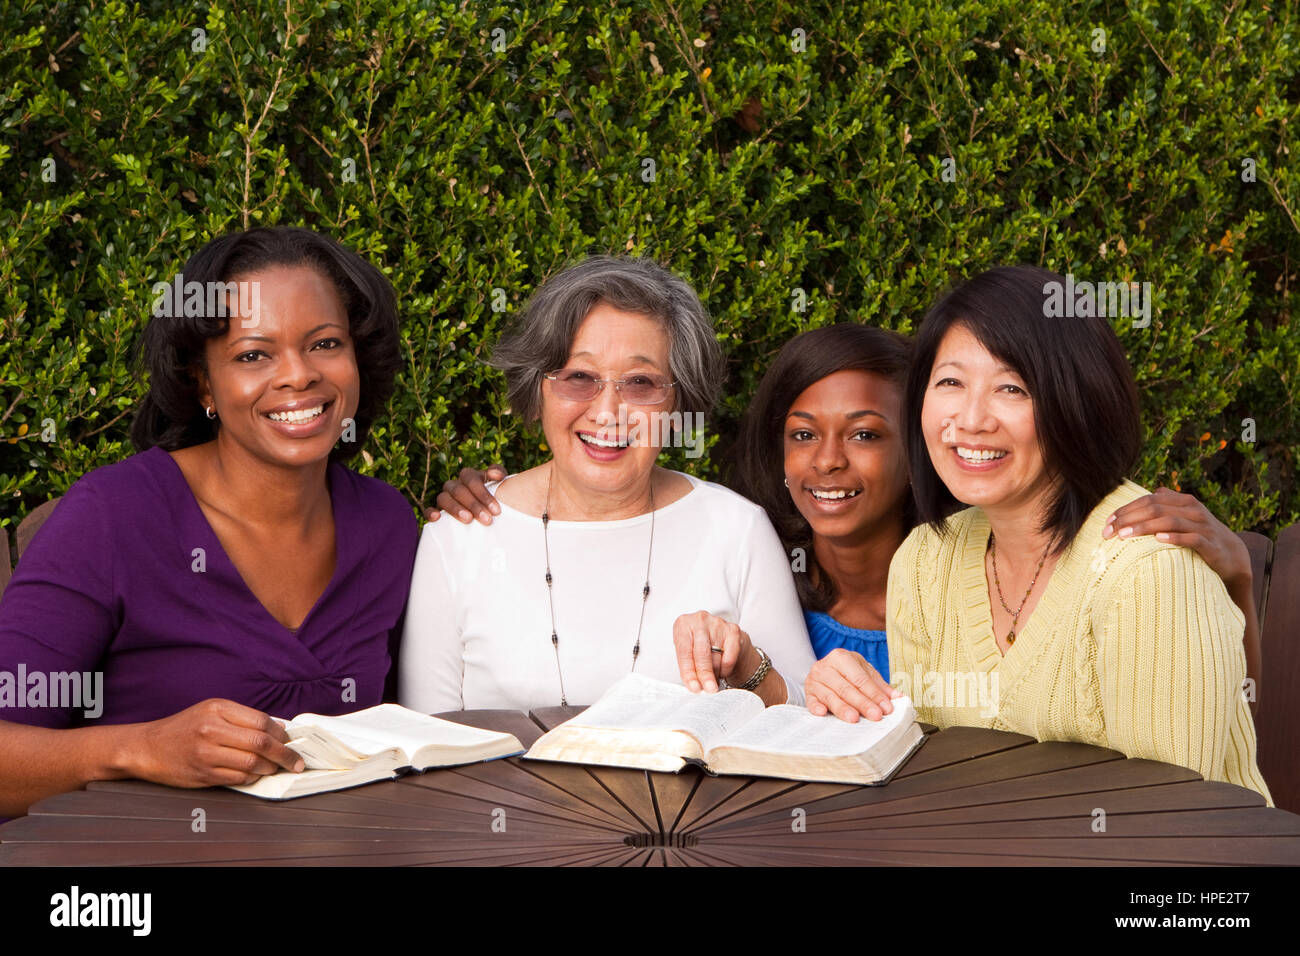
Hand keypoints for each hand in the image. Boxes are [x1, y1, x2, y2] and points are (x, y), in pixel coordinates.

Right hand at [124, 699, 304, 787]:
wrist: (147, 748)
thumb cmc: (184, 728)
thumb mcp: (212, 711)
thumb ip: (243, 718)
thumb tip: (279, 729)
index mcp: (217, 709)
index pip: (261, 721)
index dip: (281, 734)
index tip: (290, 740)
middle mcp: (211, 730)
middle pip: (260, 743)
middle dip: (284, 754)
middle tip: (296, 762)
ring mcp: (206, 754)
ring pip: (252, 764)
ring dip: (270, 768)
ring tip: (275, 767)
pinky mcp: (203, 774)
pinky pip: (238, 779)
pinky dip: (252, 778)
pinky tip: (255, 774)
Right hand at [424, 465, 506, 524]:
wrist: (487, 513)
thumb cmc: (494, 497)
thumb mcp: (499, 484)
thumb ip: (499, 473)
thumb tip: (494, 474)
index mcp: (468, 477)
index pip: (471, 479)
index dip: (483, 494)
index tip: (496, 511)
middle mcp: (454, 485)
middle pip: (459, 490)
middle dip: (474, 504)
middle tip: (487, 520)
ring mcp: (444, 498)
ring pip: (443, 498)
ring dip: (455, 509)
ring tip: (468, 520)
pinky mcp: (436, 511)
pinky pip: (427, 509)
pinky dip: (430, 512)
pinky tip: (437, 518)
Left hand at [672, 611, 756, 693]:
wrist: (723, 640)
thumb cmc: (701, 648)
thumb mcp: (689, 654)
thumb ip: (689, 667)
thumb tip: (695, 686)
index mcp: (683, 624)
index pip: (684, 651)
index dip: (688, 672)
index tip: (693, 687)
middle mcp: (699, 620)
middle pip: (701, 653)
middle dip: (705, 675)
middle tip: (708, 689)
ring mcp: (717, 623)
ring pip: (716, 657)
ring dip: (715, 674)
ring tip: (712, 679)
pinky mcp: (733, 630)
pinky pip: (729, 656)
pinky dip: (725, 669)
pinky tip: (722, 670)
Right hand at [805, 649, 898, 722]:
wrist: (823, 671)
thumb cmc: (846, 673)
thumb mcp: (864, 673)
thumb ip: (879, 686)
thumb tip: (898, 697)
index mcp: (841, 657)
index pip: (860, 678)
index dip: (874, 694)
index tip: (886, 707)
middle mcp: (825, 666)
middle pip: (846, 688)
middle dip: (862, 703)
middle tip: (875, 715)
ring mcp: (814, 680)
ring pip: (830, 696)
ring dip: (843, 708)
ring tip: (854, 718)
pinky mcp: (808, 693)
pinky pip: (811, 701)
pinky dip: (816, 707)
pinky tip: (823, 713)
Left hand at [1103, 487, 1250, 591]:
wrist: (1232, 555)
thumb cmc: (1199, 534)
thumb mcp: (1183, 516)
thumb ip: (1167, 503)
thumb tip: (1150, 491)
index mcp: (1183, 501)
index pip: (1148, 500)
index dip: (1126, 509)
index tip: (1107, 522)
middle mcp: (1193, 509)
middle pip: (1155, 508)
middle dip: (1129, 519)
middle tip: (1108, 532)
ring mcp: (1203, 526)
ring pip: (1170, 521)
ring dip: (1144, 527)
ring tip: (1124, 536)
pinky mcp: (1210, 544)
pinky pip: (1191, 538)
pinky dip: (1174, 538)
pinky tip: (1158, 540)